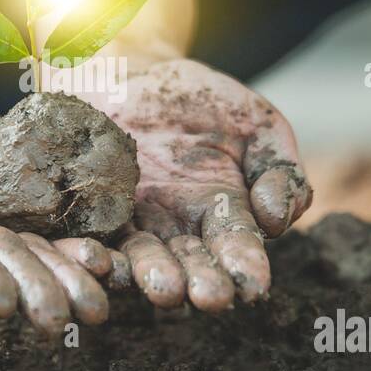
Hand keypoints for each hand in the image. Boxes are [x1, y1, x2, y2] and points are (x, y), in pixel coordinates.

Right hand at [0, 60, 118, 333]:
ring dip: (68, 280)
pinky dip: (84, 247)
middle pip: (1, 266)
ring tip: (100, 301)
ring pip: (35, 257)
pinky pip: (57, 231)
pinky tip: (112, 261)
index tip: (4, 304)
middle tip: (73, 316)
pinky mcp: (23, 207)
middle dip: (36, 290)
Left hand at [81, 59, 311, 311]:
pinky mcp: (91, 210)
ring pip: (141, 256)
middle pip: (190, 261)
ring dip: (151, 274)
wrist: (136, 72)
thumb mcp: (258, 126)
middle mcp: (176, 229)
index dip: (246, 265)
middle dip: (200, 280)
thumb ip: (279, 171)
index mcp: (222, 214)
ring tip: (162, 288)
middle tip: (208, 298)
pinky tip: (100, 260)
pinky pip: (92, 233)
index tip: (253, 286)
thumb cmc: (207, 103)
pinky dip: (95, 251)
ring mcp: (132, 221)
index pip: (237, 245)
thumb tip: (277, 220)